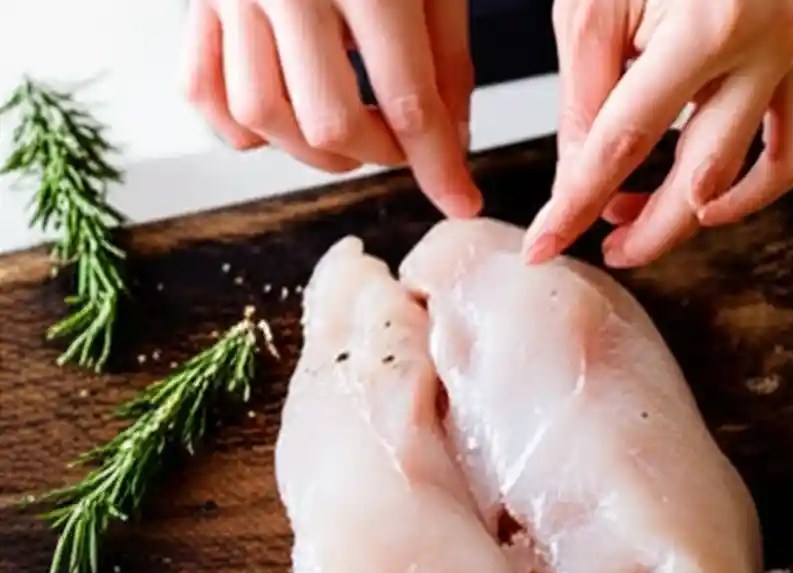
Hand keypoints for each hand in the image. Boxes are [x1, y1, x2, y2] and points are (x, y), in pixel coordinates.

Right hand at [181, 0, 481, 217]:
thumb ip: (447, 59)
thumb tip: (452, 141)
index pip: (408, 101)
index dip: (439, 164)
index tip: (461, 199)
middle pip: (326, 123)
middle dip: (377, 155)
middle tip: (404, 145)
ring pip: (261, 116)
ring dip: (313, 151)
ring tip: (352, 133)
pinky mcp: (198, 1)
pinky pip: (204, 93)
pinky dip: (245, 126)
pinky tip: (288, 115)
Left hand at [525, 0, 792, 266]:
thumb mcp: (591, 7)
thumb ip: (586, 99)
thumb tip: (581, 180)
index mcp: (703, 24)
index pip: (623, 140)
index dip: (576, 202)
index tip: (546, 244)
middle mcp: (763, 44)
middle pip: (699, 176)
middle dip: (643, 227)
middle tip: (604, 249)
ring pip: (752, 176)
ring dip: (691, 213)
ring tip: (640, 218)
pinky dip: (755, 189)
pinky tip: (708, 201)